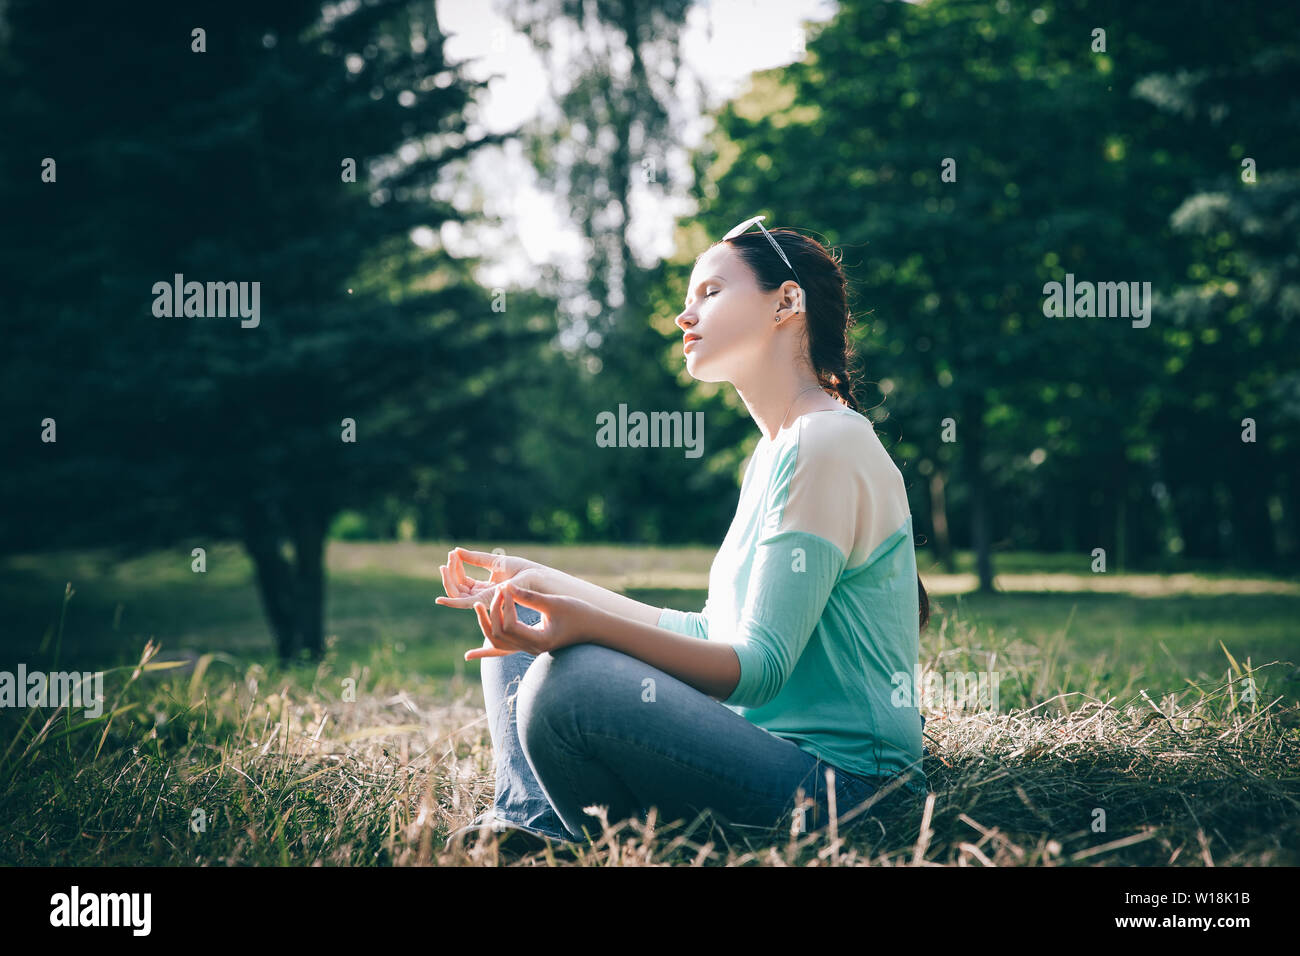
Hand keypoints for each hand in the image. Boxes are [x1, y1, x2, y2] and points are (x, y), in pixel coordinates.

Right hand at [436, 547, 543, 607]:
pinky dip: (451, 603)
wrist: (539, 578)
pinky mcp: (487, 601)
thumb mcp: (495, 561)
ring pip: (457, 594)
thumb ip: (475, 558)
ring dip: (448, 580)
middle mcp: (483, 596)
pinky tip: (439, 599)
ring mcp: (484, 600)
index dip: (455, 567)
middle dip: (450, 573)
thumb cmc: (523, 571)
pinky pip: (464, 605)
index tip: (452, 553)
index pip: (462, 580)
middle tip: (448, 558)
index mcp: (485, 588)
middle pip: (457, 587)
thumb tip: (456, 551)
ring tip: (445, 564)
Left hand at [466, 583, 593, 660]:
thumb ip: (529, 597)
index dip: (505, 606)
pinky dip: (486, 648)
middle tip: (497, 591)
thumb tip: (505, 587)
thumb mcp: (555, 603)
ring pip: (498, 643)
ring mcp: (529, 649)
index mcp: (539, 641)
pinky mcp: (528, 644)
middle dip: (493, 612)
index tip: (507, 588)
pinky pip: (503, 649)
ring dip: (486, 625)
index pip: (510, 626)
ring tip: (479, 606)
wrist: (594, 629)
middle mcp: (531, 649)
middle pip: (499, 635)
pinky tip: (469, 654)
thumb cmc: (579, 614)